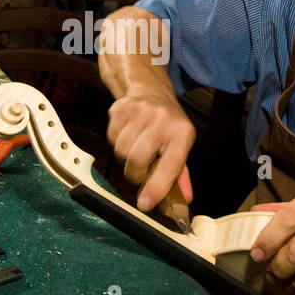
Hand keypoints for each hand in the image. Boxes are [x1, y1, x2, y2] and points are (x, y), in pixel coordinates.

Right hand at [107, 90, 194, 211]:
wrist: (151, 90)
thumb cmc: (168, 124)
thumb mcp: (180, 146)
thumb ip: (180, 176)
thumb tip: (183, 200)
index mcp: (182, 133)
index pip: (170, 166)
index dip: (156, 188)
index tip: (145, 204)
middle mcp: (162, 120)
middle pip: (137, 160)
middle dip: (136, 174)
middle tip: (142, 170)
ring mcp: (140, 112)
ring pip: (121, 151)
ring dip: (126, 158)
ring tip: (137, 148)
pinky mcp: (121, 108)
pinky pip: (111, 139)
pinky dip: (117, 143)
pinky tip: (128, 135)